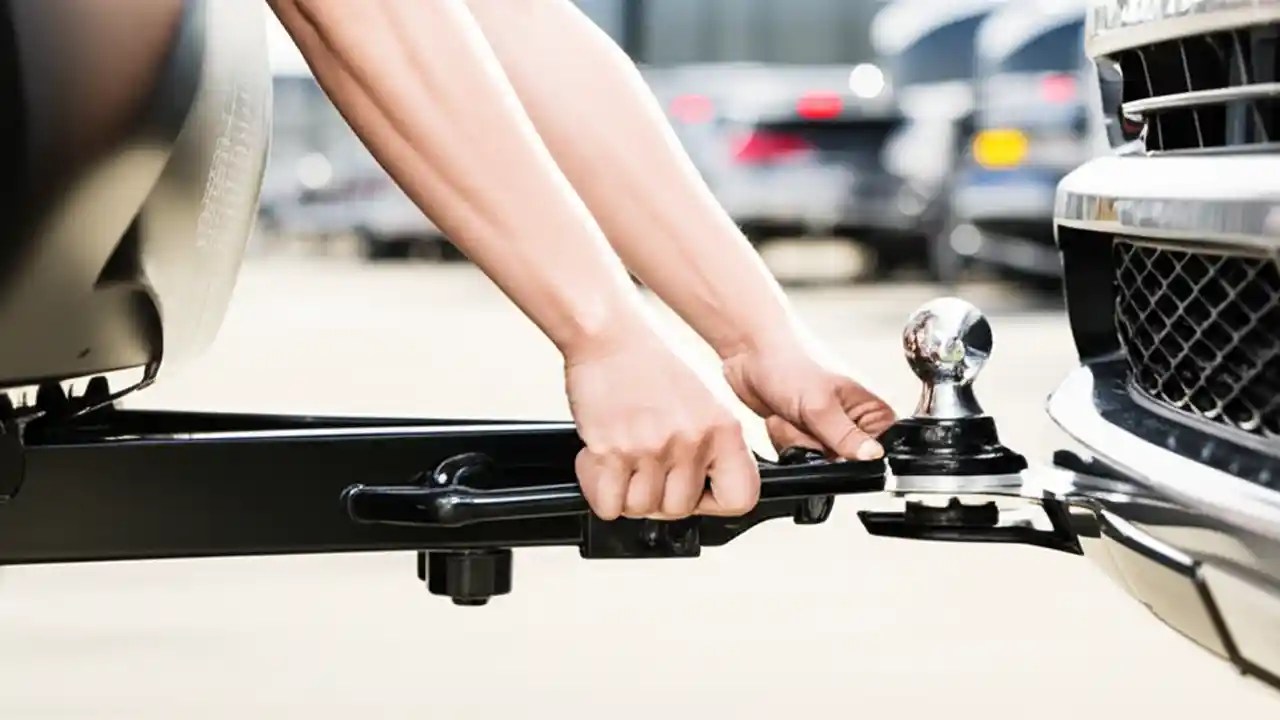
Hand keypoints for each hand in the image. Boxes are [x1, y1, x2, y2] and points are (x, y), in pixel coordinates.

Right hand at [564, 331, 760, 520]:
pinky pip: (609, 505)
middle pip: (679, 509)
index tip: (698, 493)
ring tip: (622, 457)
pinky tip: (601, 462)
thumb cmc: (648, 365)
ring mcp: (653, 447)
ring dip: (625, 491)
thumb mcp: (702, 402)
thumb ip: (710, 446)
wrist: (608, 336)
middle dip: (657, 495)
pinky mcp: (613, 451)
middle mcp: (692, 440)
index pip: (740, 498)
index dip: (714, 502)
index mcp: (723, 428)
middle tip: (643, 467)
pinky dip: (599, 491)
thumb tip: (706, 491)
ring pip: (641, 509)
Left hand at [722, 336, 895, 460]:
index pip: (877, 455)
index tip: (830, 439)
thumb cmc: (787, 368)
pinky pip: (800, 462)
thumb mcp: (819, 405)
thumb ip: (845, 435)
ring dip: (796, 444)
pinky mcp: (807, 441)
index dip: (849, 454)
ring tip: (791, 416)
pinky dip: (785, 444)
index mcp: (872, 413)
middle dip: (815, 447)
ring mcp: (830, 435)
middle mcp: (855, 426)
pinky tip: (782, 423)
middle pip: (843, 465)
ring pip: (819, 466)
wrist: (750, 360)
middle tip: (805, 420)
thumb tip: (873, 454)